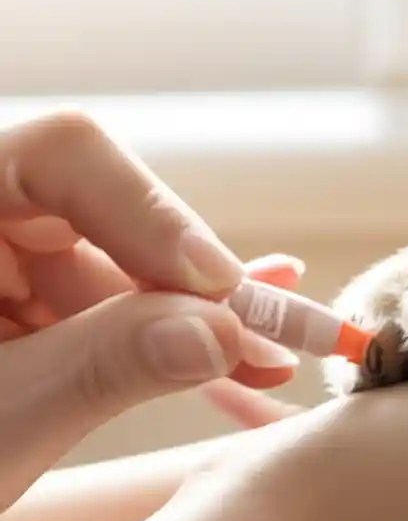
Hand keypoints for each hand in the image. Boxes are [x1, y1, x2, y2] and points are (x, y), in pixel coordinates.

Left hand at [0, 112, 302, 510]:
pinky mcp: (12, 305)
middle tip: (269, 328)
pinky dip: (161, 327)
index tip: (213, 284)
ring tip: (265, 356)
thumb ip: (104, 365)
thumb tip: (217, 329)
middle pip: (102, 208)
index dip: (149, 209)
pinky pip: (103, 299)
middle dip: (190, 276)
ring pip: (116, 260)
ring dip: (193, 313)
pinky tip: (235, 335)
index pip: (59, 155)